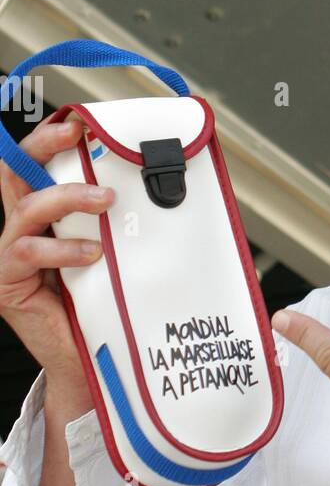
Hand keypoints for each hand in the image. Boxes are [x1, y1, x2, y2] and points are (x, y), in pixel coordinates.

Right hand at [0, 110, 114, 378]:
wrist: (88, 365)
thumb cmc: (103, 306)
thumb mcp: (113, 254)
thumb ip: (117, 223)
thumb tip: (159, 189)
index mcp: (41, 217)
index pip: (35, 164)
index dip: (50, 137)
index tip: (82, 120)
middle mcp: (18, 229)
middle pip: (16, 170)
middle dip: (44, 144)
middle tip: (78, 135)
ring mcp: (8, 255)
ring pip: (26, 207)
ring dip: (67, 195)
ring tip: (107, 201)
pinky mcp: (7, 282)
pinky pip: (29, 251)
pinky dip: (64, 248)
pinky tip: (92, 253)